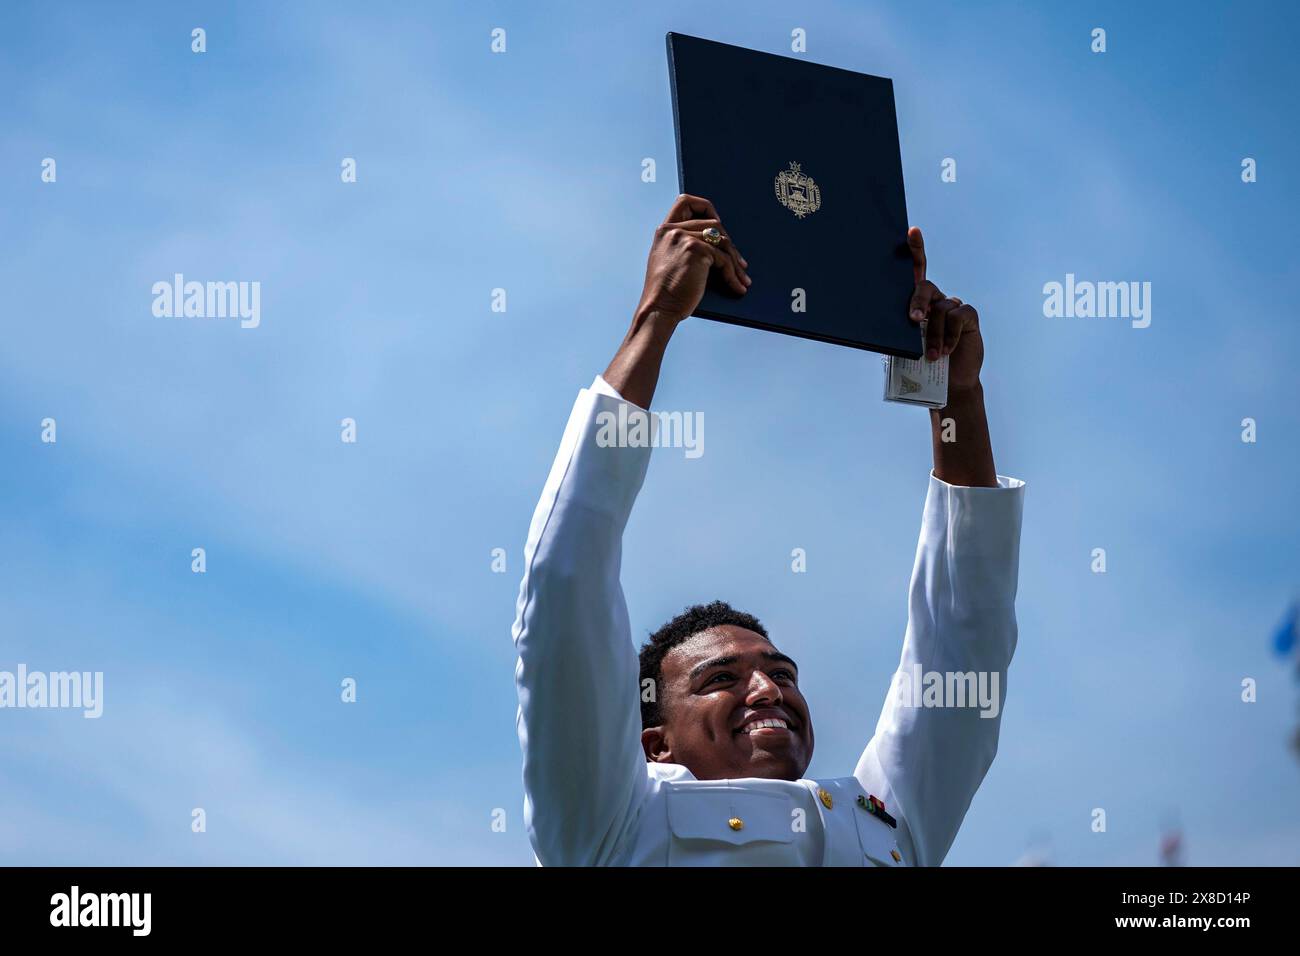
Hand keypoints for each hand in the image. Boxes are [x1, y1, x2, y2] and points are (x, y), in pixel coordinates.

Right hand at [633, 194, 749, 323]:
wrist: (659, 310)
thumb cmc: (665, 294)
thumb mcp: (668, 261)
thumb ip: (681, 246)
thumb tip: (714, 243)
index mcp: (664, 231)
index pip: (685, 201)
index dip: (706, 209)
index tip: (718, 224)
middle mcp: (672, 230)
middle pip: (713, 223)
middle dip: (730, 244)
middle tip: (739, 262)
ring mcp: (684, 238)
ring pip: (722, 241)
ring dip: (736, 261)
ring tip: (743, 277)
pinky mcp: (696, 250)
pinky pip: (724, 259)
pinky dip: (733, 275)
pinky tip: (737, 287)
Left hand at [905, 227, 982, 392]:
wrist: (949, 382)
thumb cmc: (922, 362)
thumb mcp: (906, 345)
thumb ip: (899, 329)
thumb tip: (882, 321)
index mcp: (917, 302)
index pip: (915, 271)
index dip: (914, 250)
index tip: (911, 232)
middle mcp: (934, 299)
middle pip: (924, 287)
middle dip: (917, 302)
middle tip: (914, 320)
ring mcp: (953, 306)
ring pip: (940, 309)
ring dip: (935, 335)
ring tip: (933, 356)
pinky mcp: (969, 316)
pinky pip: (958, 317)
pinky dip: (950, 335)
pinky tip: (947, 351)